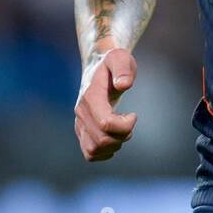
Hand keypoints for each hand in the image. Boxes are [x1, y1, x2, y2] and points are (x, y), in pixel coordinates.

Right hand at [74, 47, 137, 161]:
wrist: (98, 69)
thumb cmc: (112, 64)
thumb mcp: (121, 58)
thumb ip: (123, 69)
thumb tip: (124, 85)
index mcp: (90, 96)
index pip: (105, 123)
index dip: (125, 125)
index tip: (133, 115)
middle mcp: (81, 112)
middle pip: (102, 140)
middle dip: (123, 135)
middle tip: (130, 121)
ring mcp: (79, 123)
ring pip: (94, 150)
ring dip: (114, 145)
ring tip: (122, 131)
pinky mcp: (81, 132)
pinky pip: (89, 153)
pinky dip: (105, 152)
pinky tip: (115, 139)